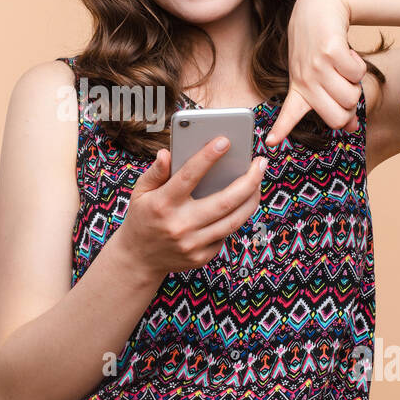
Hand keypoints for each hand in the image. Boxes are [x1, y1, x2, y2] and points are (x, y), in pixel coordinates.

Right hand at [115, 138, 268, 278]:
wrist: (138, 260)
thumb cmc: (142, 217)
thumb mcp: (140, 192)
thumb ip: (154, 172)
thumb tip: (166, 153)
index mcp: (162, 204)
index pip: (188, 176)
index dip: (207, 157)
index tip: (225, 140)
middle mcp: (180, 225)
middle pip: (224, 201)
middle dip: (248, 180)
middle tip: (261, 162)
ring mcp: (192, 244)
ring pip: (233, 220)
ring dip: (252, 199)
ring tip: (259, 181)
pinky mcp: (201, 257)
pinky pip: (226, 234)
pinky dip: (236, 217)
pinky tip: (243, 203)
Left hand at [265, 0, 366, 146]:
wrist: (320, 6)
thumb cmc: (319, 45)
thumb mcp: (317, 73)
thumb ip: (332, 101)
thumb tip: (351, 127)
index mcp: (298, 87)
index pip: (289, 115)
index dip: (280, 130)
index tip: (270, 143)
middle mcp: (305, 79)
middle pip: (338, 118)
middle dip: (350, 108)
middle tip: (346, 88)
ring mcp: (316, 66)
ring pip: (351, 97)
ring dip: (356, 83)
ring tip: (343, 67)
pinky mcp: (330, 51)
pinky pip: (357, 73)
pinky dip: (358, 63)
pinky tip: (346, 53)